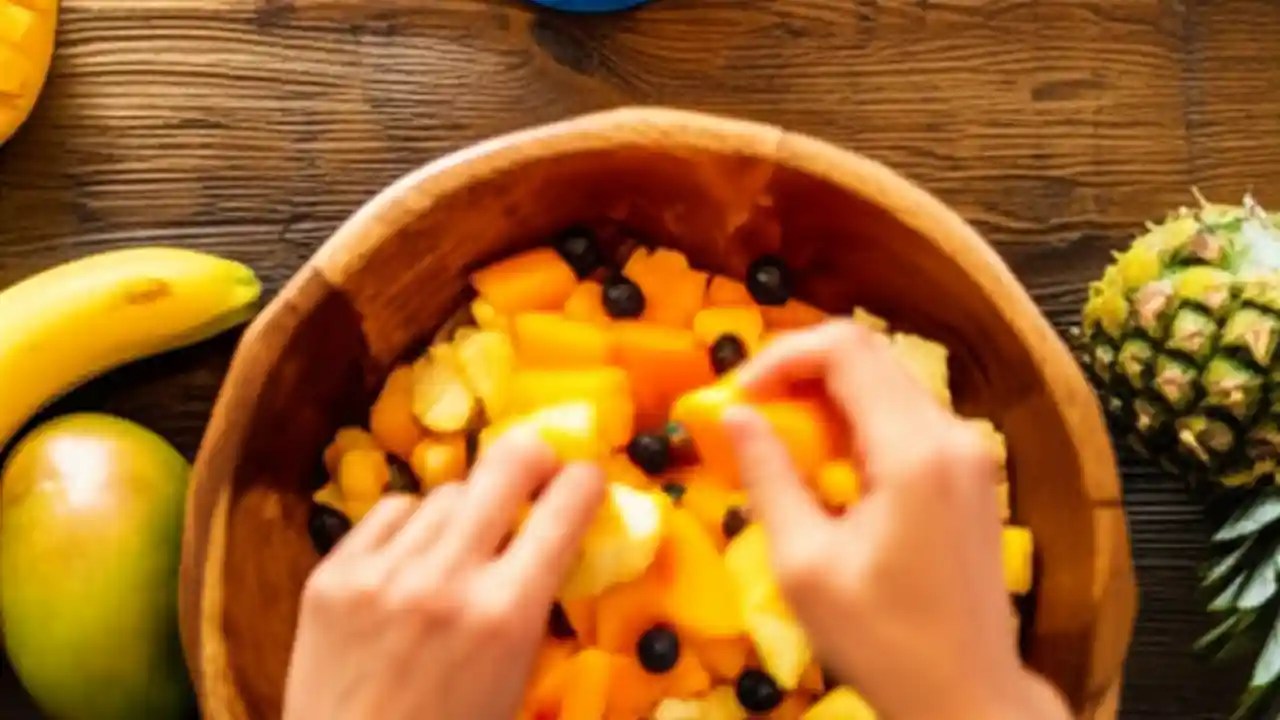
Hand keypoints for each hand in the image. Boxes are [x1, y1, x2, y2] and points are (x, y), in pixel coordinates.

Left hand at [283, 429, 604, 719]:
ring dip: (464, 508)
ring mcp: (382, 573)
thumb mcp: (516, 675)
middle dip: (532, 457)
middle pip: (506, 465)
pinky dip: (409, 525)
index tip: (587, 477)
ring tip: (460, 544)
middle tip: (537, 464)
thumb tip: (552, 532)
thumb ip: (533, 601)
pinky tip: (410, 558)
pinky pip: (390, 512)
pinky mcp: (331, 575)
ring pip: (445, 491)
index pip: (565, 506)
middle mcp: (446, 580)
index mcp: (507, 614)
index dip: (586, 481)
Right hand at [722, 321, 1069, 719]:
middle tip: (750, 410)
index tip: (737, 395)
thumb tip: (735, 415)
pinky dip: (858, 419)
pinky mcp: (971, 471)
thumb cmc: (881, 641)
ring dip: (827, 393)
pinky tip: (826, 461)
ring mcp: (970, 451)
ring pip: (888, 380)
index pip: (846, 349)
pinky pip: (906, 415)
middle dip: (800, 369)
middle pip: (870, 353)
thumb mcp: (804, 565)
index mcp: (913, 453)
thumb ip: (769, 477)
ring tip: (780, 436)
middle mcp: (952, 434)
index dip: (781, 355)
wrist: (968, 696)